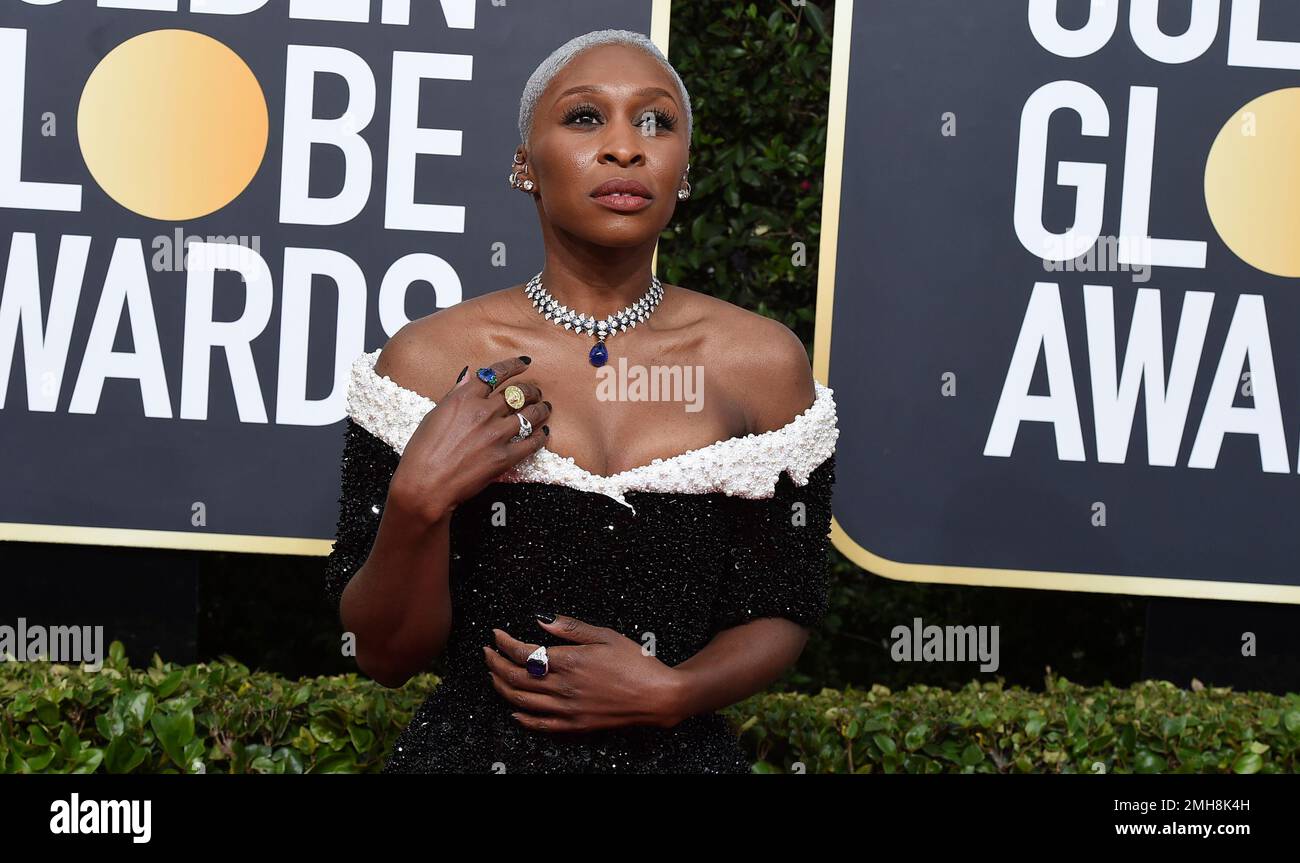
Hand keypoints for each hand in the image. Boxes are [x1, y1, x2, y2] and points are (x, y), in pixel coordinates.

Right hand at [389, 355, 552, 524]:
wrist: (425, 484)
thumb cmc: (423, 451)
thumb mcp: (434, 414)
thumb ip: (455, 394)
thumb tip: (468, 375)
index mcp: (465, 398)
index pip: (495, 373)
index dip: (513, 366)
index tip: (524, 363)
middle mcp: (484, 412)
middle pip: (518, 392)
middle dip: (531, 389)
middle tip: (535, 392)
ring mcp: (496, 434)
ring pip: (530, 413)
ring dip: (541, 409)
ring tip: (545, 408)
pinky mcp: (505, 457)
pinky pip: (532, 442)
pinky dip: (541, 436)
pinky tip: (544, 432)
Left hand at [482, 614, 684, 732]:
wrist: (657, 696)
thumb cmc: (636, 662)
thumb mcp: (605, 635)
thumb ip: (570, 628)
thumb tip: (541, 619)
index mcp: (569, 661)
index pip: (523, 653)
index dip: (504, 643)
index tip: (496, 635)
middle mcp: (563, 687)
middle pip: (514, 678)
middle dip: (494, 664)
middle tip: (487, 653)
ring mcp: (567, 709)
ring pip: (520, 701)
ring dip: (501, 687)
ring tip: (494, 675)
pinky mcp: (575, 725)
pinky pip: (539, 724)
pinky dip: (521, 717)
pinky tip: (514, 709)